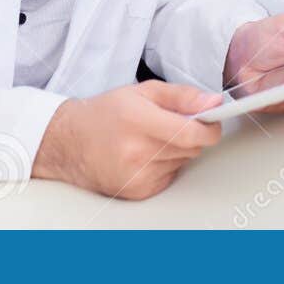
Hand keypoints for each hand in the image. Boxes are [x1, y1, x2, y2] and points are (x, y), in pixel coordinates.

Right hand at [31, 80, 221, 199]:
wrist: (70, 143)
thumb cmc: (107, 113)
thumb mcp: (144, 91)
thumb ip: (183, 96)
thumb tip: (214, 102)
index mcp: (139, 121)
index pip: (192, 134)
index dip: (210, 128)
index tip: (211, 122)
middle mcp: (137, 152)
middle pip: (191, 148)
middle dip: (192, 135)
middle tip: (173, 124)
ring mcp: (136, 175)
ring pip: (182, 161)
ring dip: (177, 150)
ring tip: (152, 139)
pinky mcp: (137, 191)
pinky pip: (170, 176)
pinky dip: (166, 165)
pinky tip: (145, 156)